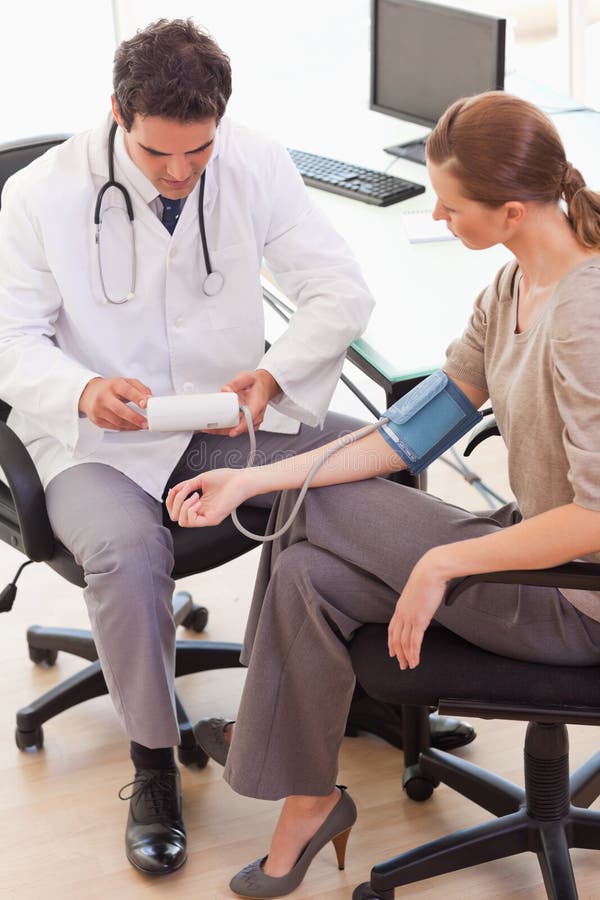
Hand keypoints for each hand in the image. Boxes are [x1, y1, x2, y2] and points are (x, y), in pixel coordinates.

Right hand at [79, 377, 151, 430]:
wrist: (88, 393)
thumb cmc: (110, 388)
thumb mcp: (125, 382)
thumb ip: (140, 388)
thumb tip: (150, 398)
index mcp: (113, 385)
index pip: (126, 390)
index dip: (137, 397)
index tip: (146, 404)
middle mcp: (104, 397)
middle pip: (120, 410)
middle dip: (135, 418)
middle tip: (147, 423)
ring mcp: (99, 410)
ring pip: (118, 421)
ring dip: (133, 425)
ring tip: (143, 426)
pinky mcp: (97, 420)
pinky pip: (114, 427)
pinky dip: (126, 428)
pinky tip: (133, 427)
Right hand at [166, 467, 255, 526]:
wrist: (241, 479)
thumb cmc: (226, 479)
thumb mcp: (199, 480)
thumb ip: (185, 486)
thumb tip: (172, 491)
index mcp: (198, 505)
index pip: (176, 510)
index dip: (170, 501)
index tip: (174, 489)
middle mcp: (201, 513)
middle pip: (175, 517)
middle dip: (174, 502)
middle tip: (185, 490)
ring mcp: (207, 517)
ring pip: (181, 521)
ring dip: (183, 505)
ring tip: (195, 494)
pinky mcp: (212, 519)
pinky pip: (192, 522)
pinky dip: (190, 509)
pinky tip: (199, 500)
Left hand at [204, 369, 280, 436]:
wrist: (263, 386)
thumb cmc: (256, 383)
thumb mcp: (246, 378)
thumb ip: (234, 383)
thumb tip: (225, 390)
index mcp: (257, 404)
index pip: (250, 418)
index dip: (241, 427)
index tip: (232, 432)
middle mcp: (256, 414)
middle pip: (241, 427)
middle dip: (226, 430)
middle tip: (211, 429)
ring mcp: (252, 419)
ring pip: (238, 429)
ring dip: (224, 430)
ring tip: (210, 428)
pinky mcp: (247, 421)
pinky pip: (238, 427)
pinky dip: (227, 428)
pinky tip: (217, 426)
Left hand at [387, 551, 447, 669]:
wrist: (430, 571)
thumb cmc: (427, 577)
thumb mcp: (418, 591)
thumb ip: (417, 601)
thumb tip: (422, 603)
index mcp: (400, 607)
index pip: (392, 629)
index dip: (391, 642)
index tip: (392, 652)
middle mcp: (402, 614)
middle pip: (396, 639)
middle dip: (398, 654)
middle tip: (401, 664)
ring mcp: (409, 617)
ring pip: (404, 642)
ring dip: (406, 656)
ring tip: (410, 666)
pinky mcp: (419, 620)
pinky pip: (414, 641)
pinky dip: (414, 653)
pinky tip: (416, 660)